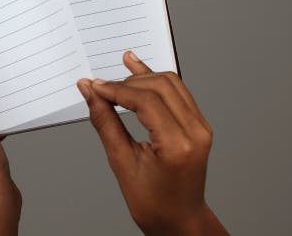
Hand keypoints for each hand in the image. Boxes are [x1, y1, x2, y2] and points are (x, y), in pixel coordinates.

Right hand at [77, 51, 226, 235]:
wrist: (180, 219)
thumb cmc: (155, 203)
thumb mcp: (123, 164)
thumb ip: (106, 123)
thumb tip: (91, 94)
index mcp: (178, 146)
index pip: (146, 101)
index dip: (117, 89)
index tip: (95, 87)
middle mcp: (196, 132)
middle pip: (160, 86)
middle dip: (127, 82)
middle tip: (101, 87)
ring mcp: (201, 126)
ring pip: (171, 83)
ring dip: (142, 77)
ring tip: (117, 76)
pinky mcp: (198, 123)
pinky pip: (178, 92)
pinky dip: (156, 81)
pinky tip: (138, 71)